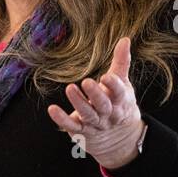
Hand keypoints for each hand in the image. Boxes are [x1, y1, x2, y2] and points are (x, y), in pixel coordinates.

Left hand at [47, 37, 144, 171]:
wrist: (118, 137)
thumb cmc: (118, 103)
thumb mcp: (123, 83)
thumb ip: (121, 62)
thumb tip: (125, 39)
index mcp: (121, 101)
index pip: (120, 93)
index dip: (114, 86)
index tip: (106, 76)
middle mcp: (109, 113)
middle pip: (103, 105)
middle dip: (95, 95)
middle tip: (87, 82)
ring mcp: (95, 123)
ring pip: (87, 115)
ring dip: (78, 102)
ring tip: (70, 88)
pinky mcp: (82, 131)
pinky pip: (71, 126)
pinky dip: (61, 119)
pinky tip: (52, 110)